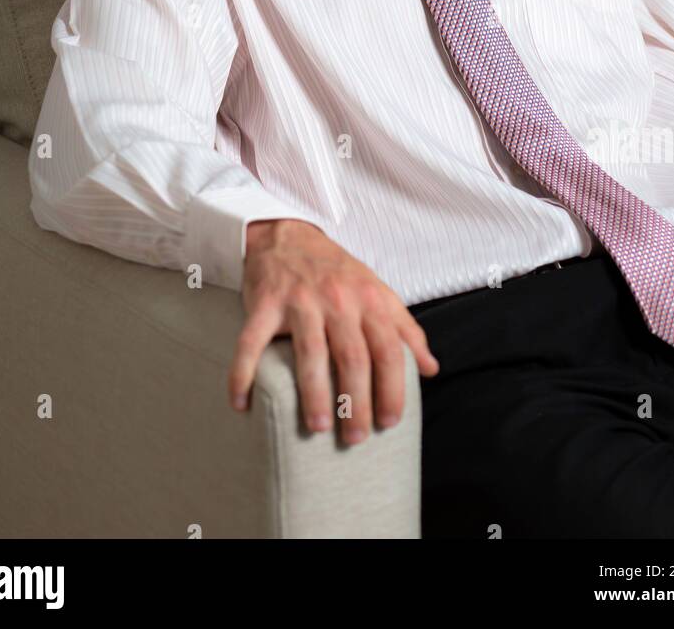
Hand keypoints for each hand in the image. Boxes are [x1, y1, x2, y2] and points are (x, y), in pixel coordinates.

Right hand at [228, 218, 439, 444]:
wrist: (287, 235)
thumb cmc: (336, 272)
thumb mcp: (377, 292)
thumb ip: (405, 329)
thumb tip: (431, 368)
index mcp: (368, 299)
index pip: (388, 350)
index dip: (392, 389)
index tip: (389, 422)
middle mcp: (337, 299)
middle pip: (352, 358)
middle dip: (356, 403)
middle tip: (355, 438)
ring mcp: (299, 300)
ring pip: (310, 354)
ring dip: (314, 396)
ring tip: (318, 427)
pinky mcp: (264, 303)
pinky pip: (251, 343)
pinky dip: (243, 374)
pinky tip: (241, 404)